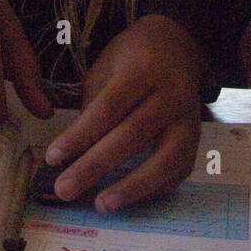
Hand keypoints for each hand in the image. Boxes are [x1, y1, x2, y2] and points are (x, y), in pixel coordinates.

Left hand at [45, 15, 203, 211]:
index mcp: (142, 70)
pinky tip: (129, 198)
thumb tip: (72, 153)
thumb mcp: (106, 68)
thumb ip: (93, 107)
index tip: (53, 159)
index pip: (108, 108)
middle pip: (133, 135)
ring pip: (166, 159)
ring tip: (101, 205)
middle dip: (95, 166)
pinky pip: (179, 170)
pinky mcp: (197, 138)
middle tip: (65, 189)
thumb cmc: (133, 57)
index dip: (80, 136)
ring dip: (132, 186)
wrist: (178, 45)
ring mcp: (189, 118)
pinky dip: (154, 188)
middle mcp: (170, 94)